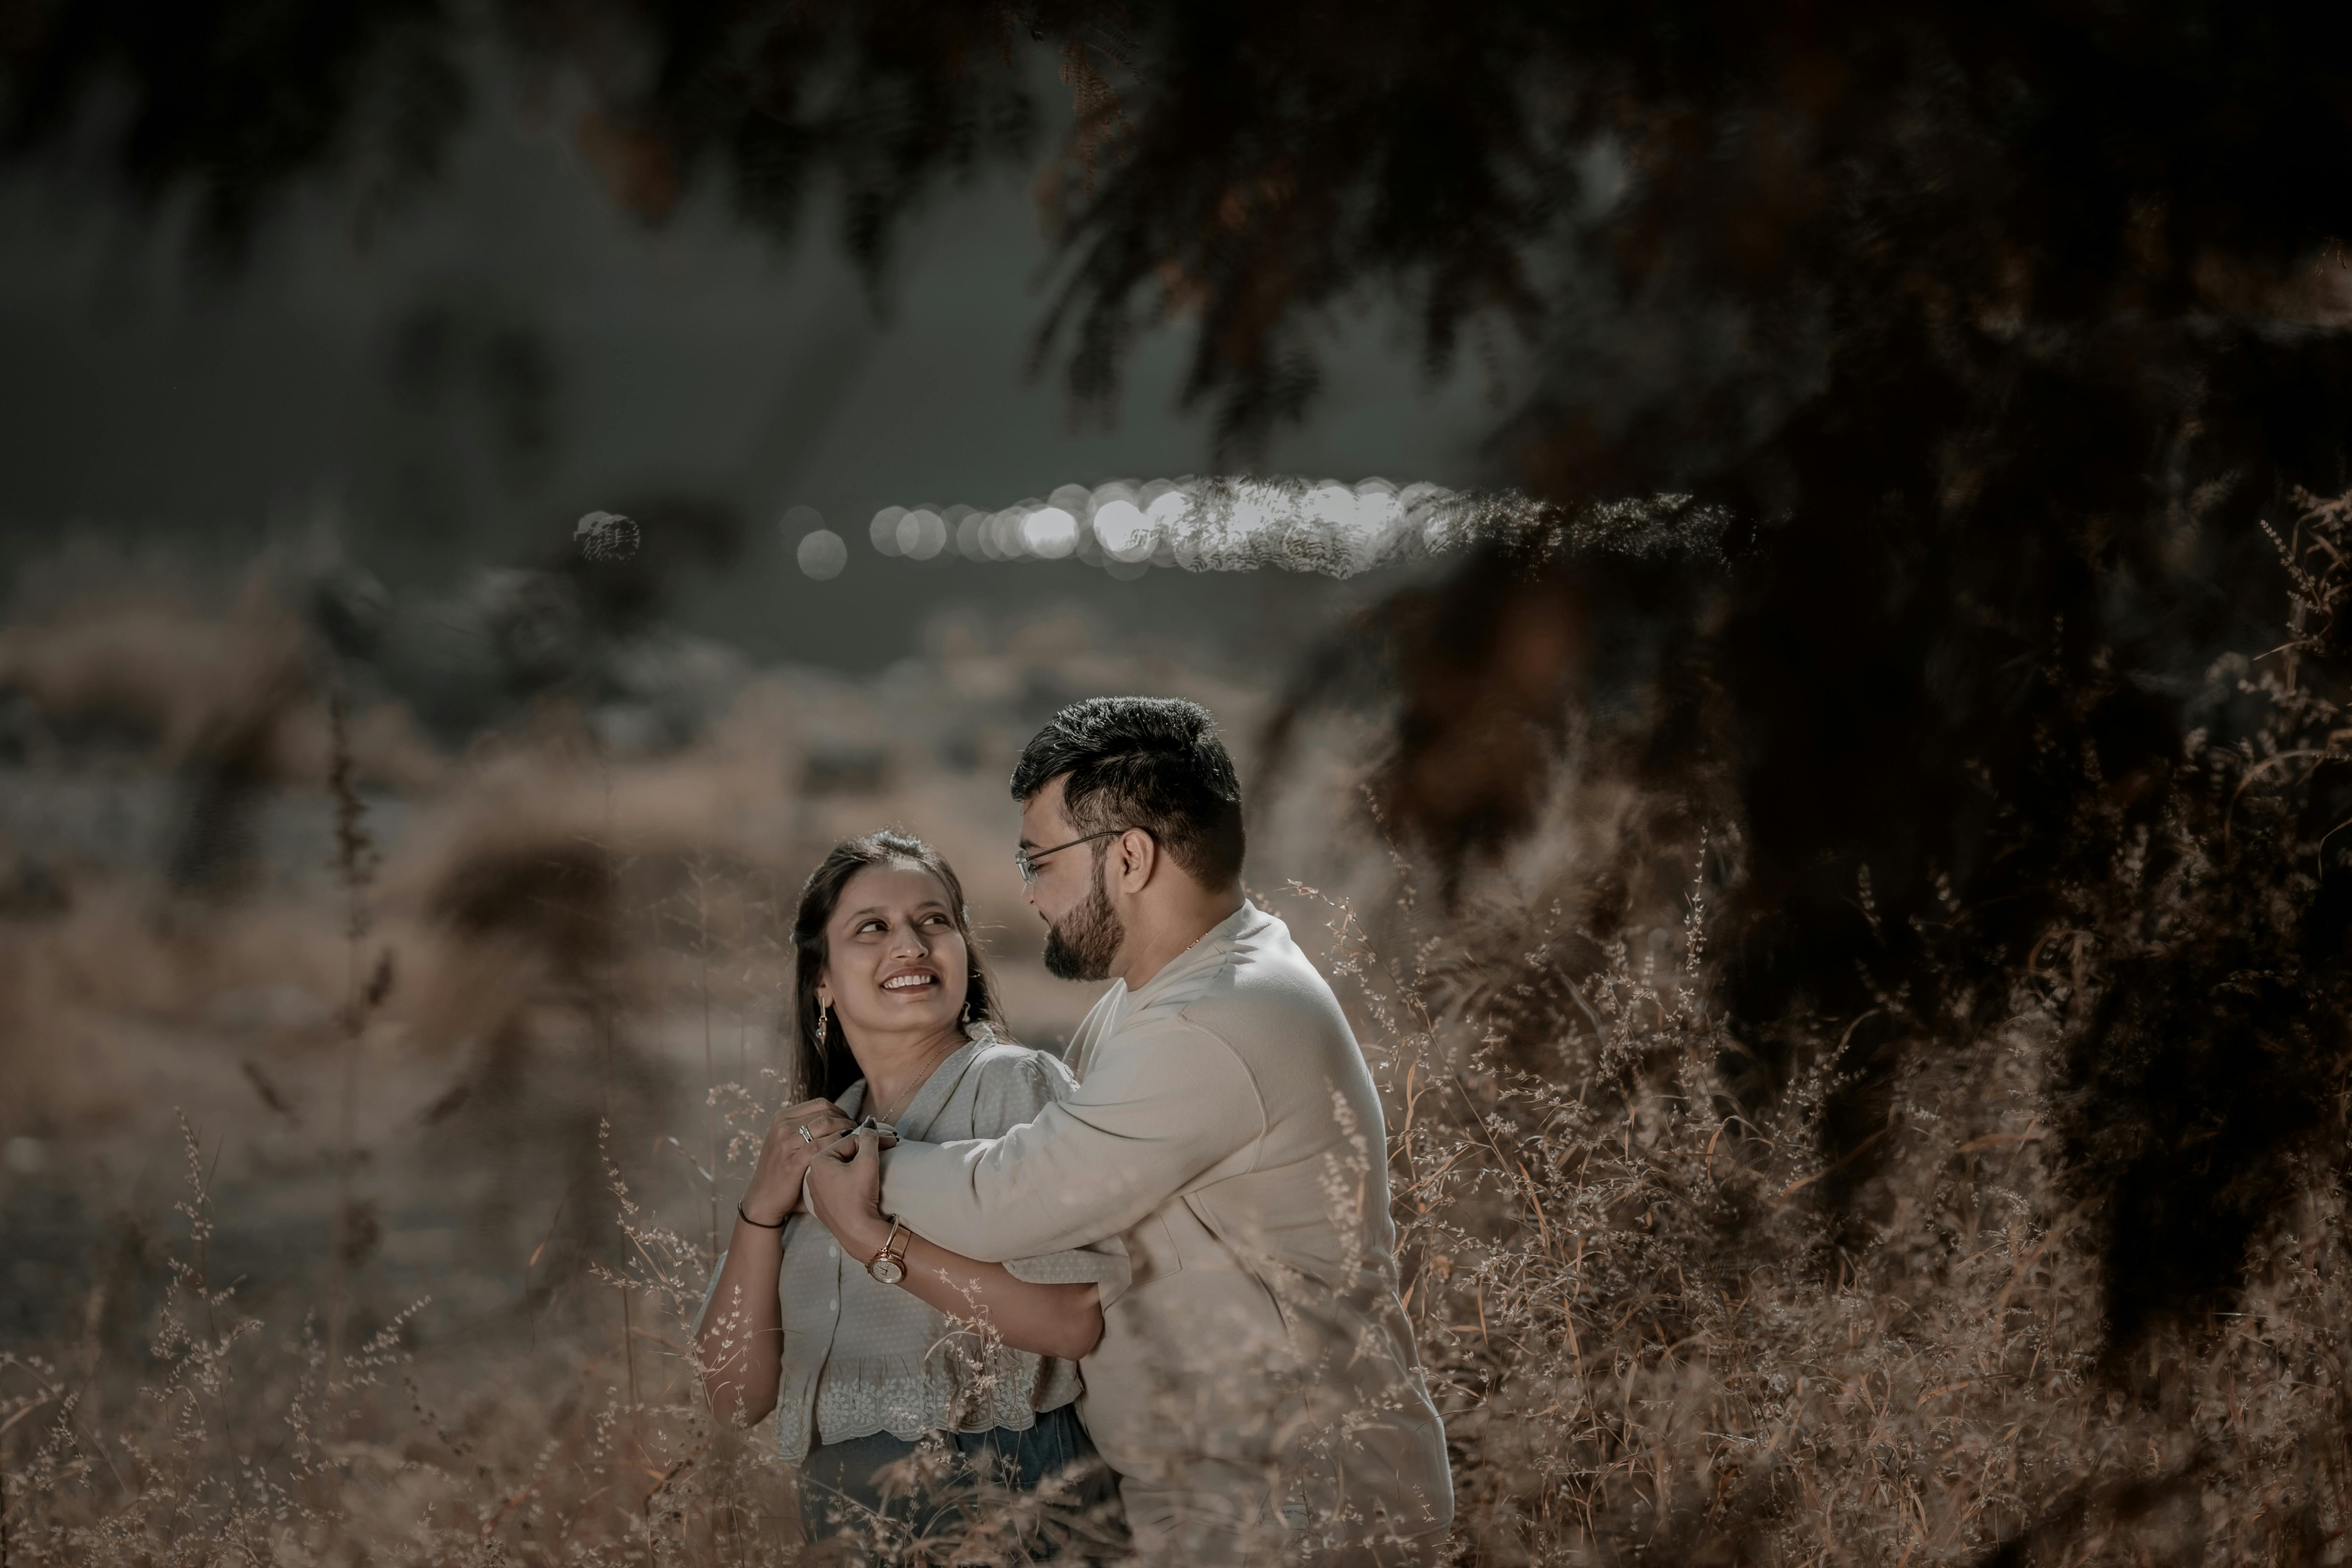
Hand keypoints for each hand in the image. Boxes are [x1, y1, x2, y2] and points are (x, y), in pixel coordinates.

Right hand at [738, 1098, 854, 1226]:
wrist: (762, 1199)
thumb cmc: (781, 1171)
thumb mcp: (787, 1142)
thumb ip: (805, 1129)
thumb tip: (836, 1120)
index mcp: (782, 1118)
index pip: (820, 1104)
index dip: (841, 1112)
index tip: (850, 1123)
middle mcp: (783, 1126)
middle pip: (826, 1113)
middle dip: (847, 1121)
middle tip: (858, 1134)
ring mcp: (786, 1143)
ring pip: (825, 1125)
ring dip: (846, 1132)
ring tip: (855, 1142)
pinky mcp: (792, 1161)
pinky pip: (821, 1146)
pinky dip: (837, 1146)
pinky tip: (845, 1152)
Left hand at [804, 1127, 896, 1259]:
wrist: (857, 1232)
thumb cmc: (860, 1196)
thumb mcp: (868, 1161)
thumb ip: (869, 1138)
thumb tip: (869, 1123)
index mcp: (817, 1160)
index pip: (850, 1141)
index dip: (873, 1140)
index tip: (891, 1142)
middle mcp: (811, 1173)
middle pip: (843, 1153)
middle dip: (864, 1152)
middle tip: (885, 1152)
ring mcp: (815, 1191)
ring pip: (840, 1169)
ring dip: (857, 1165)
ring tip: (874, 1169)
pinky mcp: (823, 1204)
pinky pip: (837, 1185)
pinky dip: (850, 1181)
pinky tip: (862, 1186)